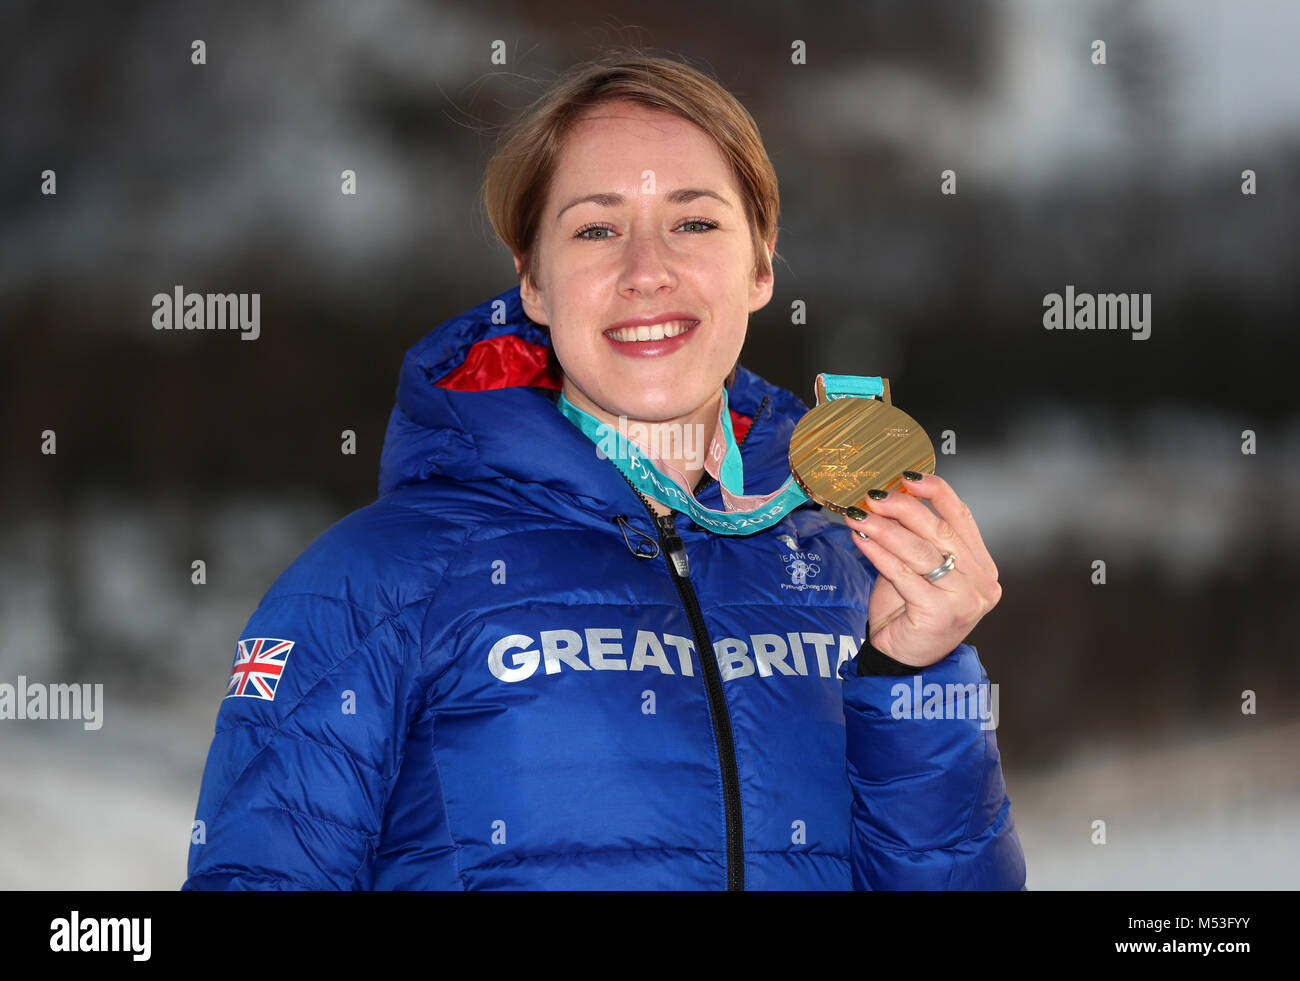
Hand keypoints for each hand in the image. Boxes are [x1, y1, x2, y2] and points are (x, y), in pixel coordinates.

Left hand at [844, 472, 1001, 667]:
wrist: (902, 660)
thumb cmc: (908, 611)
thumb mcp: (916, 569)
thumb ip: (913, 538)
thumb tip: (886, 497)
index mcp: (982, 566)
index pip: (962, 517)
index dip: (936, 492)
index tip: (907, 476)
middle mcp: (982, 582)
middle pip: (940, 531)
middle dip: (903, 508)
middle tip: (873, 495)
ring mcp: (965, 600)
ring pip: (920, 552)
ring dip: (885, 529)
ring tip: (859, 515)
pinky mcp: (941, 614)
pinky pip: (904, 574)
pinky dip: (879, 554)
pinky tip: (861, 540)